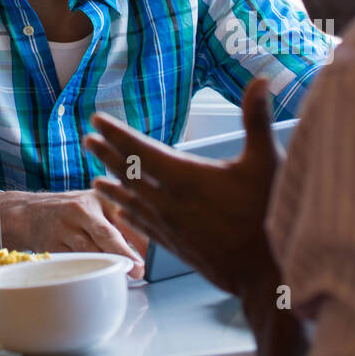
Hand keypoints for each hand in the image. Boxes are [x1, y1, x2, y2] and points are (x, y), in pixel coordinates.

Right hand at [0, 188, 147, 276]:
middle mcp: (81, 209)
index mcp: (99, 196)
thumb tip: (155, 243)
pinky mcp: (52, 245)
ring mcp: (64, 227)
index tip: (153, 255)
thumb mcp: (98, 203)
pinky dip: (87, 269)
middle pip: (105, 234)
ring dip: (106, 265)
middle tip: (138, 271)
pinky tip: (96, 273)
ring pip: (89, 251)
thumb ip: (124, 220)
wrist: (31, 212)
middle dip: (124, 254)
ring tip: (119, 274)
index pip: (124, 215)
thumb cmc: (76, 211)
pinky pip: (73, 261)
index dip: (140, 237)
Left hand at [84, 77, 281, 296]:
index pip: (139, 149)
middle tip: (86, 140)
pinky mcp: (176, 246)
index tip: (96, 119)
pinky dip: (129, 214)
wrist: (267, 275)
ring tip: (94, 178)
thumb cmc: (268, 215)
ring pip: (131, 202)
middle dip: (106, 154)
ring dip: (112, 186)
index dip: (116, 133)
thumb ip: (257, 119)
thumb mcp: (265, 161)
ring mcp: (170, 226)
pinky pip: (143, 225)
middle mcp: (169, 201)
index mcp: (185, 177)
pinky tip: (122, 213)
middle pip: (128, 173)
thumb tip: (260, 80)